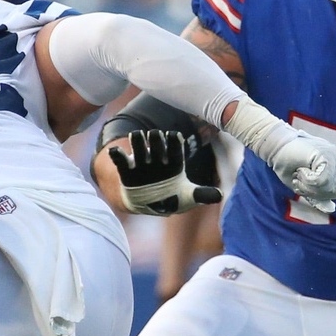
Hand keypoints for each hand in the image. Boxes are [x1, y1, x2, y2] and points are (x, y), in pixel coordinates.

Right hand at [108, 130, 222, 215]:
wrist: (151, 202)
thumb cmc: (173, 197)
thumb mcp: (188, 196)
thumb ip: (202, 194)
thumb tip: (220, 196)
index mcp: (174, 164)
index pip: (175, 150)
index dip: (174, 143)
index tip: (174, 135)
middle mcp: (158, 160)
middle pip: (157, 146)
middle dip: (156, 140)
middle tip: (154, 133)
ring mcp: (142, 164)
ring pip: (139, 149)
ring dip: (137, 142)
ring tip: (136, 135)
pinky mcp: (128, 171)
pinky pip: (122, 162)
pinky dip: (118, 156)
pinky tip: (116, 152)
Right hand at [267, 131, 335, 212]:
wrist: (274, 146)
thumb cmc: (287, 163)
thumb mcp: (304, 184)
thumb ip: (318, 195)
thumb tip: (332, 209)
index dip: (318, 193)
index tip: (303, 179)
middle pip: (335, 192)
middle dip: (314, 191)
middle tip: (300, 177)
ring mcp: (334, 155)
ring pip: (328, 188)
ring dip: (308, 186)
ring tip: (300, 172)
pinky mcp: (326, 155)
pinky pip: (322, 181)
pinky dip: (307, 180)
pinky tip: (301, 169)